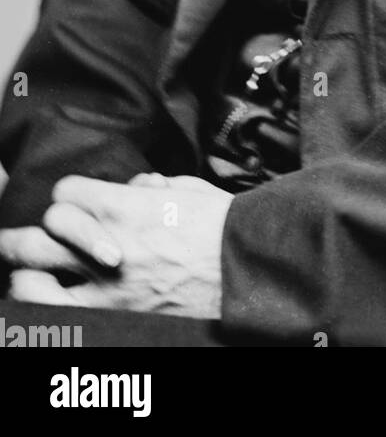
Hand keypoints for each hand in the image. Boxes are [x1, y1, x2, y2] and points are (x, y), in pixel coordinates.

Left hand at [0, 174, 230, 317]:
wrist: (242, 266)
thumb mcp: (184, 188)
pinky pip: (55, 318)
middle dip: (17, 240)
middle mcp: (101, 246)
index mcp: (121, 207)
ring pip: (30, 284)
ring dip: (26, 279)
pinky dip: (44, 312)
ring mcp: (101, 288)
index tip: (75, 205)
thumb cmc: (218, 225)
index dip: (69, 198)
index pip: (64, 194)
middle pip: (33, 239)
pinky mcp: (111, 318)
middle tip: (9, 242)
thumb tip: (135, 187)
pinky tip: (47, 307)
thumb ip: (149, 186)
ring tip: (28, 278)